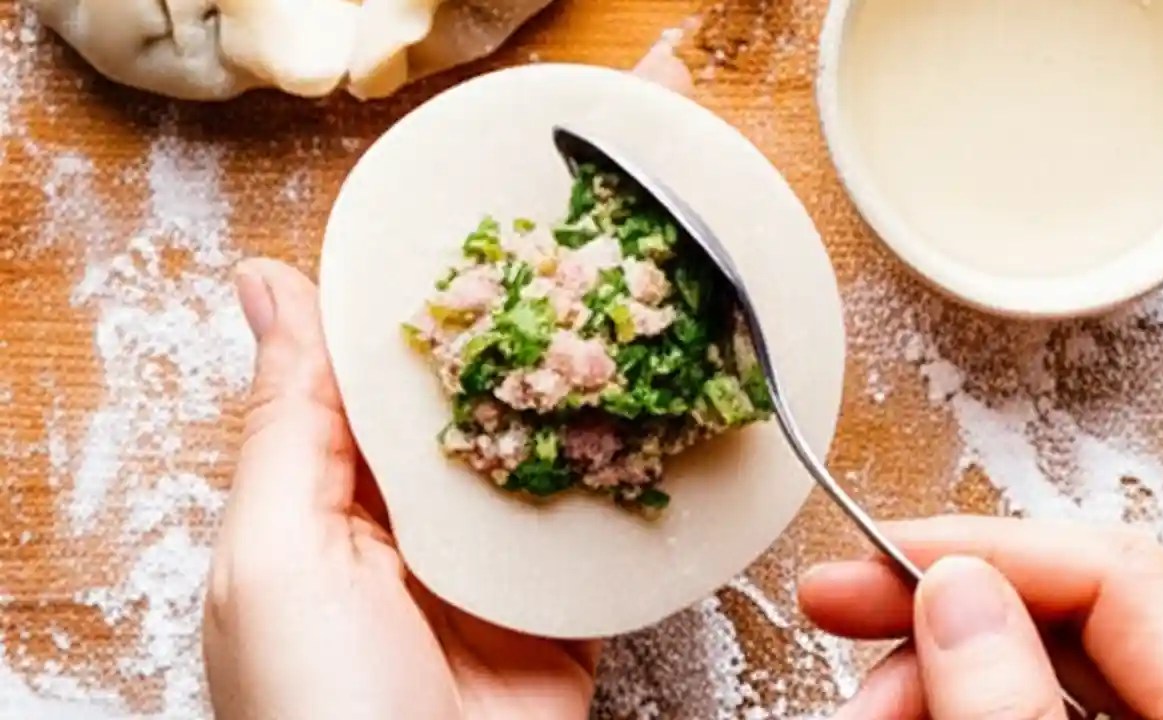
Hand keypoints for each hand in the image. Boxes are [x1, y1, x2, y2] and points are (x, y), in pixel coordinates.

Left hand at [202, 259, 598, 718]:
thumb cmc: (318, 709)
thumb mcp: (276, 554)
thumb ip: (285, 422)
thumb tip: (264, 284)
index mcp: (325, 504)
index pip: (368, 382)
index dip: (410, 308)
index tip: (458, 228)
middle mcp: (408, 530)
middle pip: (464, 414)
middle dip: (511, 346)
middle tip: (565, 255)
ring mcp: (489, 573)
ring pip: (538, 464)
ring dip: (576, 405)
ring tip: (624, 316)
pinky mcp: (560, 614)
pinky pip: (597, 537)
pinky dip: (627, 487)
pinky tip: (657, 426)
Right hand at [798, 515, 1162, 718]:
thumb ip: (1010, 711)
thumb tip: (959, 590)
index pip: (1115, 574)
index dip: (979, 548)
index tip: (870, 564)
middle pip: (1061, 614)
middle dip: (930, 618)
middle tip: (835, 622)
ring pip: (1027, 669)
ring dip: (922, 674)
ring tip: (861, 712)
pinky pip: (1019, 711)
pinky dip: (946, 710)